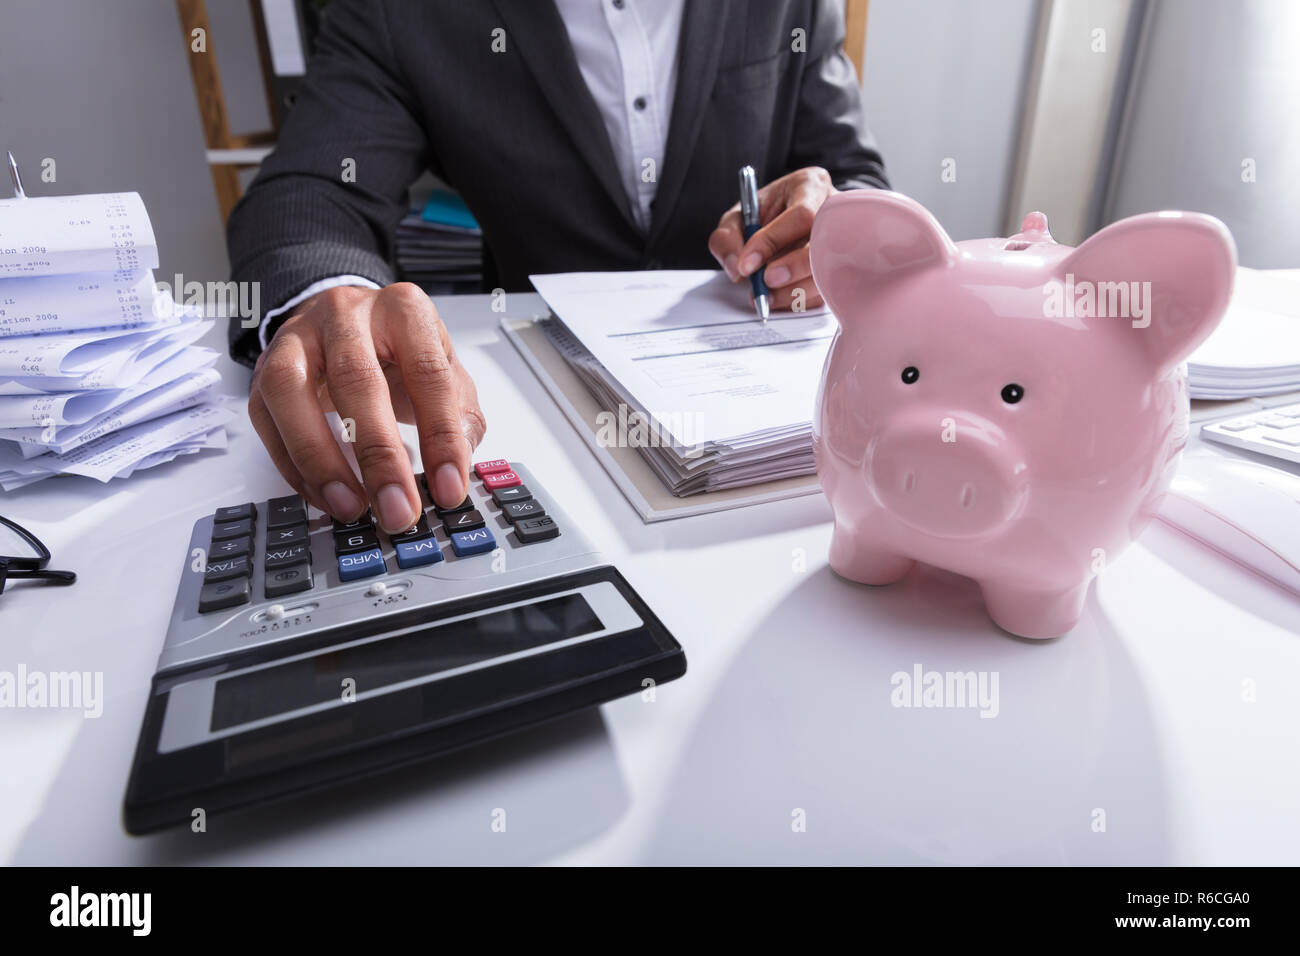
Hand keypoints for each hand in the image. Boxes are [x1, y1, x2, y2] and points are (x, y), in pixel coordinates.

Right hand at [248, 283, 485, 532]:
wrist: (346, 319)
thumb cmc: (398, 351)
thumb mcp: (445, 371)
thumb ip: (460, 418)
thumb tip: (455, 471)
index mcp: (403, 311)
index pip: (427, 373)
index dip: (441, 436)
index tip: (449, 488)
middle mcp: (346, 314)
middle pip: (357, 380)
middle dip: (379, 456)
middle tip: (398, 509)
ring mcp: (297, 338)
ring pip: (292, 392)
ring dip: (321, 460)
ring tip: (351, 507)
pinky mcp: (265, 369)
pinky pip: (268, 419)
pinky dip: (295, 467)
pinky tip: (325, 496)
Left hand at [708, 166, 836, 310]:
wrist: (779, 225)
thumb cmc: (762, 216)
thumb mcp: (737, 217)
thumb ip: (728, 238)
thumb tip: (738, 269)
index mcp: (811, 185)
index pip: (802, 215)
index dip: (773, 241)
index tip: (747, 264)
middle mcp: (834, 211)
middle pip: (824, 244)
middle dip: (792, 269)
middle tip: (765, 282)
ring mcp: (844, 240)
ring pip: (827, 272)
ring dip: (794, 291)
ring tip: (768, 294)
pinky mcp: (841, 268)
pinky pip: (826, 290)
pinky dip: (800, 300)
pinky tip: (782, 297)